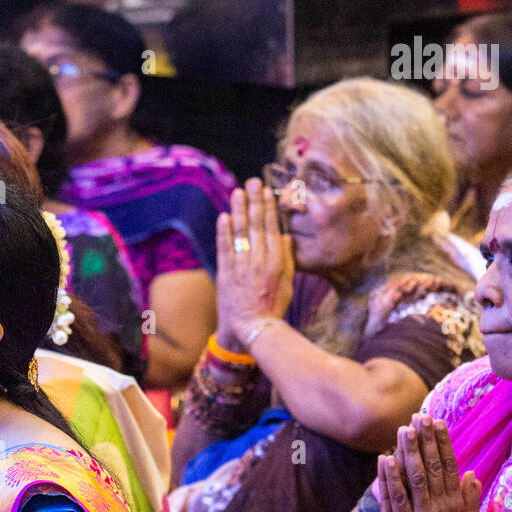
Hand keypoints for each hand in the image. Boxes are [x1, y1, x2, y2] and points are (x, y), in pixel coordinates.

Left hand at [214, 179, 294, 351]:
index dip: (269, 208)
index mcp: (277, 262)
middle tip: (253, 182)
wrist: (253, 330)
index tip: (267, 191)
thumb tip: (287, 237)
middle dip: (255, 201)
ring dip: (239, 210)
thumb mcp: (288, 285)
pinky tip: (223, 216)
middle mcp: (260, 261)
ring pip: (241, 233)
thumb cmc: (273, 309)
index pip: (272, 229)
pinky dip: (224, 232)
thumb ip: (288, 260)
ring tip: (237, 192)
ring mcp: (242, 266)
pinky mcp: (227, 274)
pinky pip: (225, 248)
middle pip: (257, 225)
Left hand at [380, 413, 480, 511]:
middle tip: (420, 415)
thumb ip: (470, 499)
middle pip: (435, 466)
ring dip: (410, 451)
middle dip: (427, 439)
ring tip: (404, 428)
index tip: (438, 422)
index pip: (451, 466)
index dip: (444, 442)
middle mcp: (442, 506)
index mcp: (457, 503)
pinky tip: (386, 460)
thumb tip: (473, 474)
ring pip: (418, 477)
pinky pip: (399, 499)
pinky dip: (393, 478)